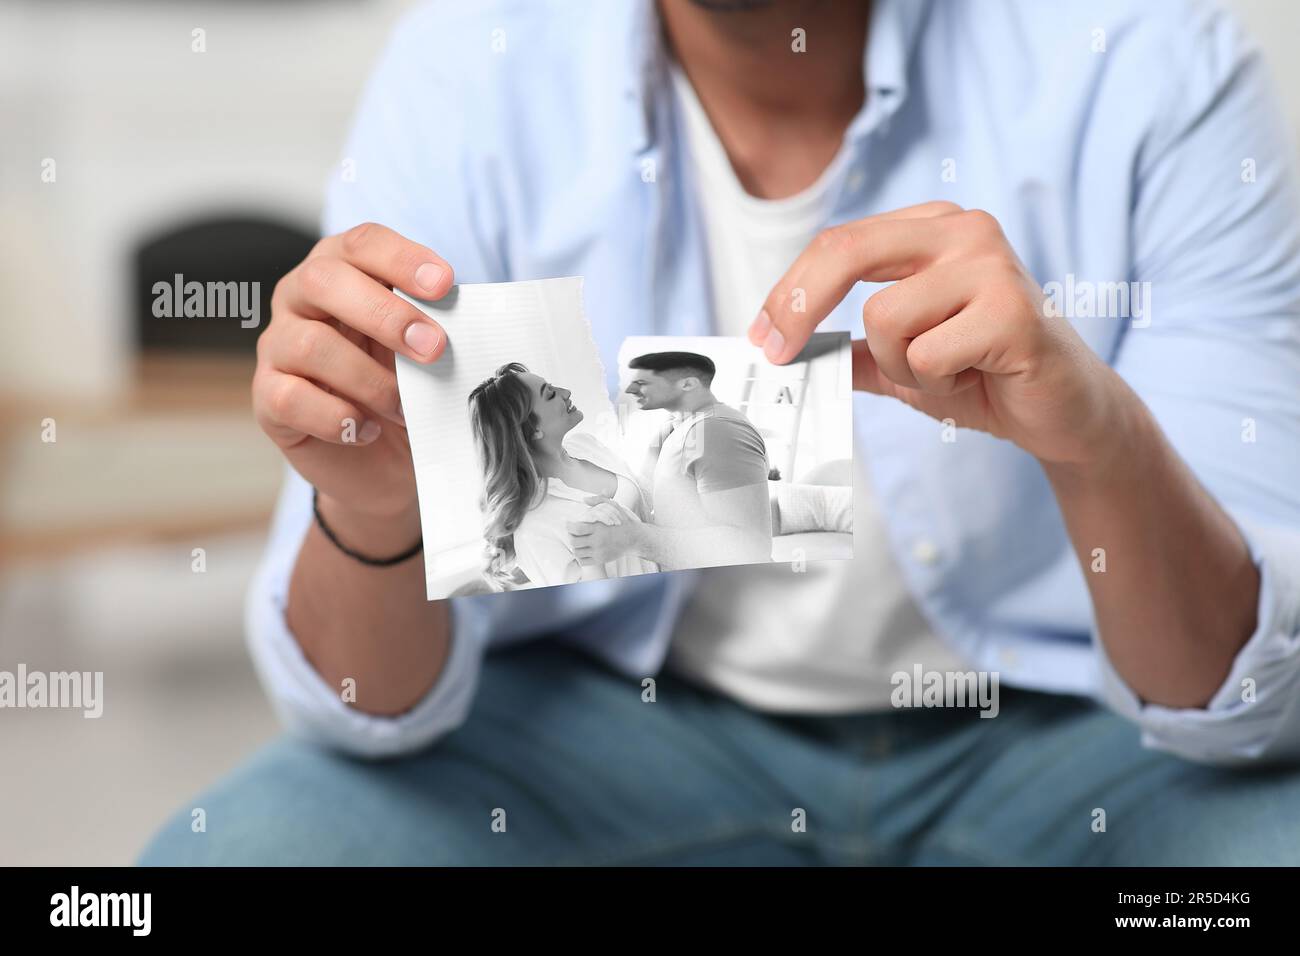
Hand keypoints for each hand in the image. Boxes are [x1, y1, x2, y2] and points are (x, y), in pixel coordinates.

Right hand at [252, 222, 453, 545]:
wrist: (384, 461)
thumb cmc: (406, 389)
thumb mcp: (425, 352)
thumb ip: (435, 326)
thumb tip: (470, 318)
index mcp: (343, 271)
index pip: (362, 244)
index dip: (402, 259)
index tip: (445, 284)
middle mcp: (301, 300)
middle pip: (324, 281)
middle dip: (385, 314)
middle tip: (433, 348)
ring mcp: (279, 348)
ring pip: (310, 344)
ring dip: (369, 378)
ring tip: (404, 406)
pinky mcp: (268, 398)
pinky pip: (290, 398)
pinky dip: (336, 417)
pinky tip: (366, 430)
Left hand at [567, 498, 641, 565]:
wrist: (635, 539)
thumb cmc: (623, 522)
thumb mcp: (614, 507)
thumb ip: (599, 500)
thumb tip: (584, 499)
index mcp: (599, 528)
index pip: (576, 529)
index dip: (568, 526)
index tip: (568, 524)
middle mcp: (598, 541)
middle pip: (574, 541)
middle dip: (570, 536)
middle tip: (572, 533)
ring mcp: (599, 552)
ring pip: (577, 552)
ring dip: (575, 546)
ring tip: (578, 541)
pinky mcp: (601, 560)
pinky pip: (584, 561)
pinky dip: (580, 557)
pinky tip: (583, 550)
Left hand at [750, 201, 1126, 468]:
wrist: (1062, 412)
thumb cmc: (982, 377)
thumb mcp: (901, 361)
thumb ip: (852, 350)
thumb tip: (784, 352)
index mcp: (934, 229)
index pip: (839, 243)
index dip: (789, 292)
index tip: (761, 337)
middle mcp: (964, 230)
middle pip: (847, 251)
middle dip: (799, 306)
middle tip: (777, 353)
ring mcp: (992, 265)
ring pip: (885, 319)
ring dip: (903, 368)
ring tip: (948, 373)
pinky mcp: (1012, 310)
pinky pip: (926, 355)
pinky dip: (936, 386)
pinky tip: (975, 380)